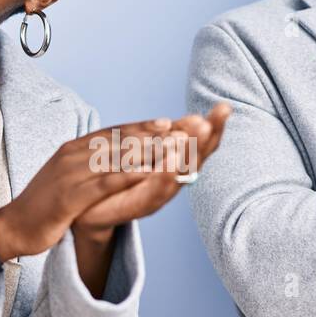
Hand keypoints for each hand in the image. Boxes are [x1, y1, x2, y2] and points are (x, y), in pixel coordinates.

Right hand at [0, 118, 173, 261]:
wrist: (13, 227)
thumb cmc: (44, 205)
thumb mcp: (67, 177)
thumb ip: (88, 165)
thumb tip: (112, 159)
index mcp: (73, 150)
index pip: (113, 133)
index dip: (141, 127)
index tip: (167, 123)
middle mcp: (72, 156)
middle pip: (118, 141)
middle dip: (151, 135)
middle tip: (179, 130)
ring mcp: (69, 175)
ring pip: (115, 158)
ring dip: (146, 152)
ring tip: (173, 148)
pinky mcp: (69, 197)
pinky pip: (103, 184)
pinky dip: (128, 176)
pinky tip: (148, 173)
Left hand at [71, 103, 231, 234]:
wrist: (90, 206)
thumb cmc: (122, 176)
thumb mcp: (147, 150)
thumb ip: (170, 137)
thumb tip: (196, 118)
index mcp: (175, 167)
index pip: (201, 146)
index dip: (214, 129)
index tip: (225, 108)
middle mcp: (170, 184)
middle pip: (193, 162)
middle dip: (201, 142)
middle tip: (208, 123)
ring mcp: (154, 197)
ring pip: (174, 177)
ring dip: (181, 159)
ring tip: (187, 140)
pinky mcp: (133, 208)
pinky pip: (151, 194)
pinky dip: (159, 180)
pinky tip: (166, 166)